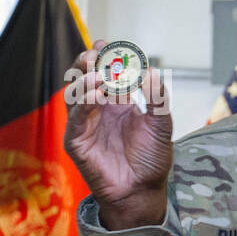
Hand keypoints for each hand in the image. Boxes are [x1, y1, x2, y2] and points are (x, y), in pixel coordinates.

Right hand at [64, 41, 172, 229]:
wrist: (142, 190)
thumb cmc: (151, 158)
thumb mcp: (161, 124)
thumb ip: (157, 97)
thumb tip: (152, 70)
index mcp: (118, 101)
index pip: (106, 71)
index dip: (106, 57)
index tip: (111, 45)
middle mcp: (99, 108)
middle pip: (84, 76)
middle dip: (89, 61)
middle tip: (98, 54)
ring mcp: (85, 122)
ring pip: (75, 92)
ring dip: (85, 80)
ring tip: (100, 76)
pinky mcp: (76, 139)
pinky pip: (75, 117)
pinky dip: (83, 103)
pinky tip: (96, 96)